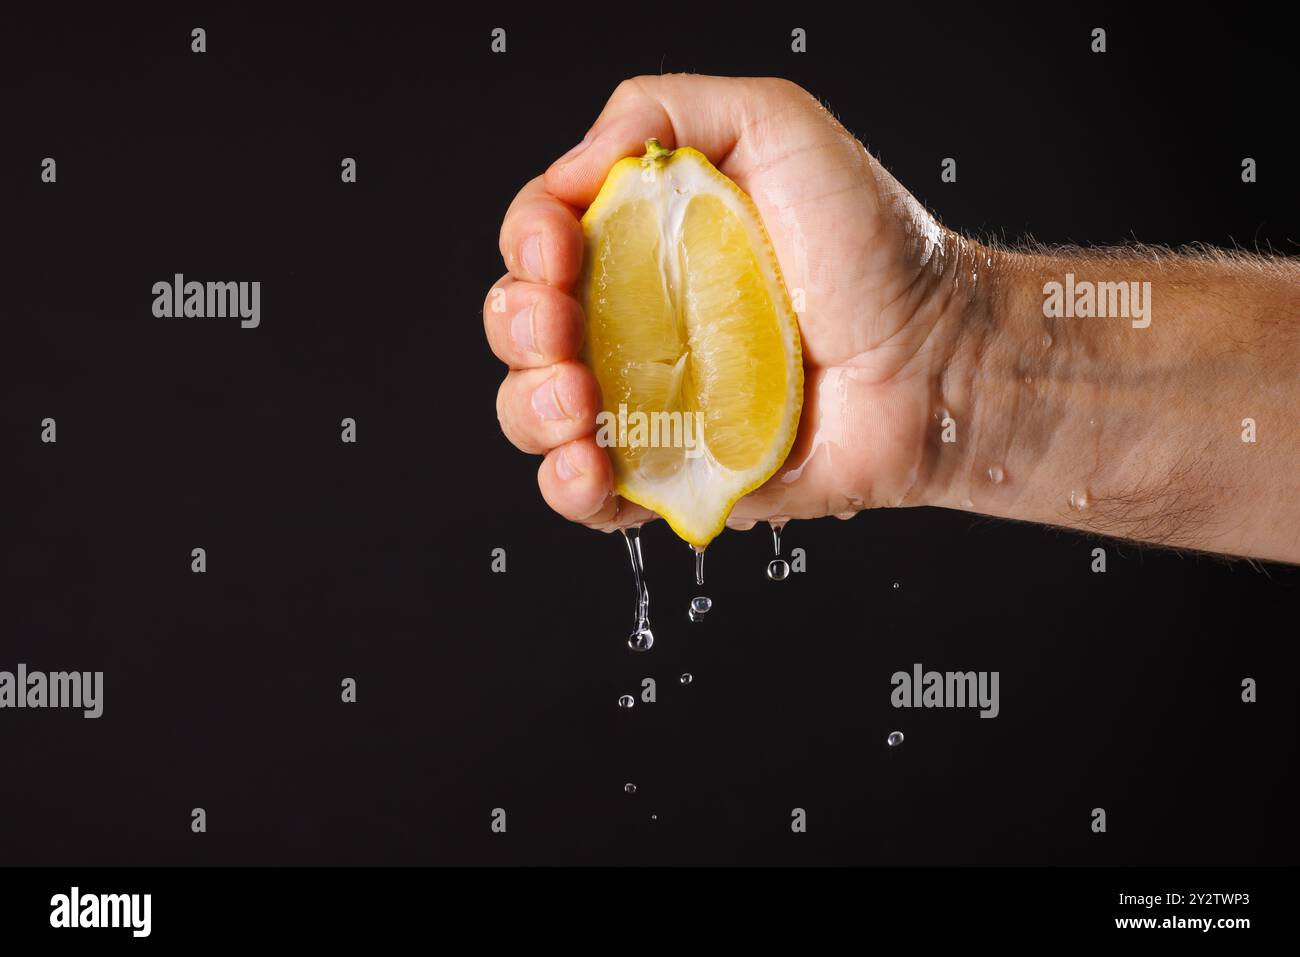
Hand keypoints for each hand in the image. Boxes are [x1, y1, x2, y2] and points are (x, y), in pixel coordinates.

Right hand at [484, 74, 982, 530]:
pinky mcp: (675, 474)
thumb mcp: (776, 125)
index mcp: (645, 243)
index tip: (558, 249)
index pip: (541, 240)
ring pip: (536, 413)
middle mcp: (635, 321)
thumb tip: (573, 168)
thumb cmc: (874, 246)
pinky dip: (568, 487)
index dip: (528, 244)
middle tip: (561, 329)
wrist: (936, 359)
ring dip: (532, 408)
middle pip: (521, 328)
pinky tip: (589, 465)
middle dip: (520, 326)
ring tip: (580, 402)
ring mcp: (651, 403)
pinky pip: (592, 495)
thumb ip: (666, 112)